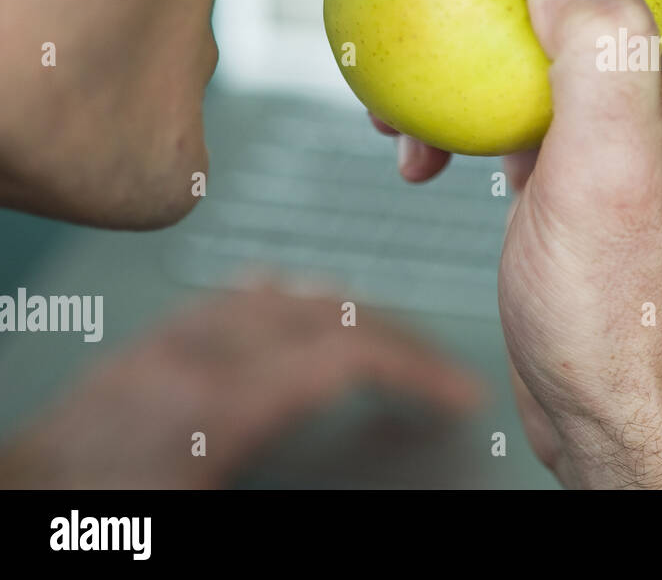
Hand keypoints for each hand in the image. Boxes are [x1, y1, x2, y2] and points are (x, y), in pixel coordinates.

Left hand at [0, 283, 483, 487]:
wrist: (12, 507)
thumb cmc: (98, 521)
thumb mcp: (214, 515)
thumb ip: (301, 480)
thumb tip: (376, 459)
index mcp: (217, 402)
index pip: (348, 356)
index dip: (420, 369)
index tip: (460, 391)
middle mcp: (196, 356)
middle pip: (329, 315)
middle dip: (401, 341)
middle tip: (442, 374)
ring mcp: (170, 342)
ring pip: (288, 297)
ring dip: (353, 316)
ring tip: (392, 345)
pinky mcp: (149, 346)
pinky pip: (236, 298)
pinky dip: (291, 302)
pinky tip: (299, 305)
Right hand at [353, 0, 661, 487]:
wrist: (625, 414)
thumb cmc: (632, 313)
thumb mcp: (610, 174)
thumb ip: (598, 43)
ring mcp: (629, 102)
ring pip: (543, 4)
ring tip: (376, 12)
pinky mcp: (583, 144)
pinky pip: (517, 79)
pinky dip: (457, 90)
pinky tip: (411, 140)